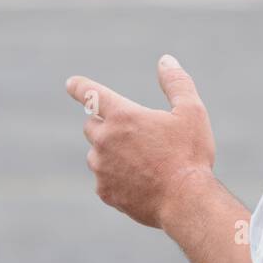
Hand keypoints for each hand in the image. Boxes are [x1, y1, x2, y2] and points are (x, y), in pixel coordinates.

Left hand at [65, 55, 215, 228]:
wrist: (186, 202)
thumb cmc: (190, 155)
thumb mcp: (191, 112)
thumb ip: (176, 82)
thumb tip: (166, 60)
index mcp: (123, 116)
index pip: (92, 94)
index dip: (80, 87)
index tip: (71, 84)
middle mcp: (105, 140)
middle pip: (91, 125)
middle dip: (106, 126)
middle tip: (133, 135)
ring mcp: (102, 168)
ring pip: (96, 154)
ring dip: (110, 153)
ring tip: (142, 163)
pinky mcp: (105, 191)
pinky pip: (103, 179)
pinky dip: (115, 177)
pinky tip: (140, 182)